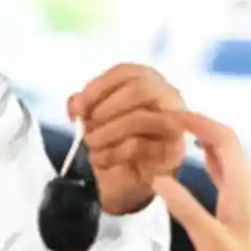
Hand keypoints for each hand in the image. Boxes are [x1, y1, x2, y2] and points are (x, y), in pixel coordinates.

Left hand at [67, 64, 186, 214]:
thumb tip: (76, 106)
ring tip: (92, 144)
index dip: (96, 88)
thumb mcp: (93, 117)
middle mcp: (167, 96)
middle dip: (107, 109)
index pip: (125, 72)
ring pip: (141, 118)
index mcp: (147, 80)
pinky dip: (113, 153)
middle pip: (141, 89)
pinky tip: (101, 159)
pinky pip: (141, 147)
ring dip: (109, 132)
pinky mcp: (173, 151)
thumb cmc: (113, 139)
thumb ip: (82, 104)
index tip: (76, 110)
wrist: (128, 178)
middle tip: (88, 128)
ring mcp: (175, 124)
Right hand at [150, 111, 250, 250]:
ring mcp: (244, 195)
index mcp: (243, 188)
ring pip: (226, 154)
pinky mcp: (237, 205)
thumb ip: (182, 206)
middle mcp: (247, 186)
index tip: (172, 113)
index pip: (224, 140)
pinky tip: (195, 153)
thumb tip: (157, 176)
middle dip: (201, 124)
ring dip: (205, 136)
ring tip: (179, 127)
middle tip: (172, 115)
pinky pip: (224, 169)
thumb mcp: (206, 237)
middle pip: (227, 142)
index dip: (199, 122)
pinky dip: (209, 154)